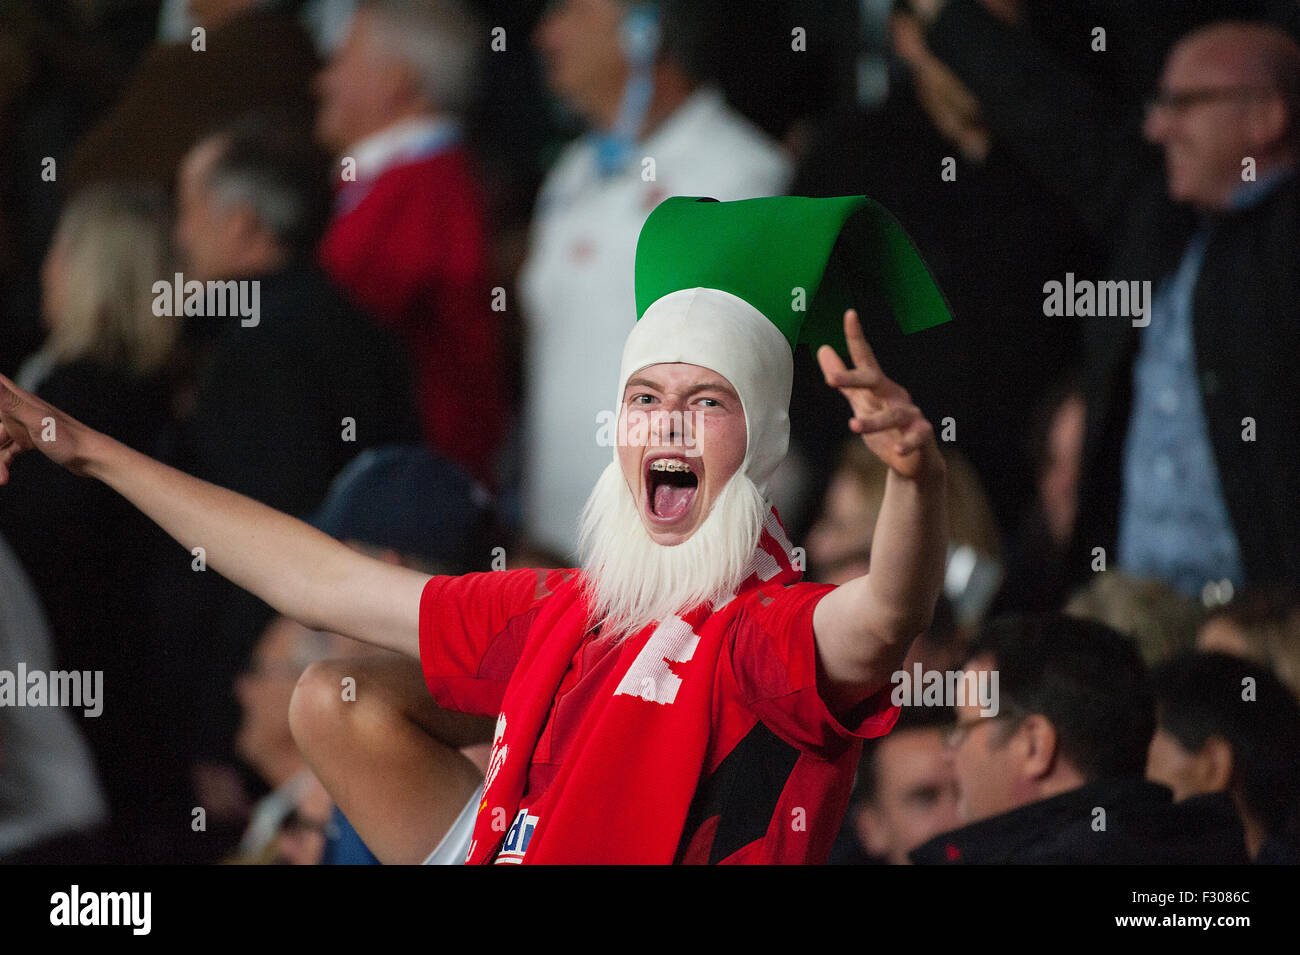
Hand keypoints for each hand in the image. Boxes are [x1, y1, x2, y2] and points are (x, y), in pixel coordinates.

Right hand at [0, 373, 94, 482]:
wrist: (93, 458)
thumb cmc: (68, 439)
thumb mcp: (33, 420)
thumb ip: (9, 401)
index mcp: (18, 398)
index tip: (0, 412)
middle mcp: (19, 408)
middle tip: (0, 465)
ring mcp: (24, 424)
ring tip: (1, 479)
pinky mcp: (30, 439)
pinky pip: (7, 450)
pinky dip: (3, 462)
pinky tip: (4, 477)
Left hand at [817, 309, 940, 480]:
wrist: (915, 458)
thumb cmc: (885, 427)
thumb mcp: (861, 401)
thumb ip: (844, 380)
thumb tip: (823, 348)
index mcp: (879, 387)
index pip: (865, 359)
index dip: (856, 337)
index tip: (849, 314)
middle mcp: (895, 396)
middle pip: (875, 381)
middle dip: (854, 378)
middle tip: (831, 379)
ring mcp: (911, 415)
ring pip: (892, 414)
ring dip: (873, 421)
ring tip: (853, 426)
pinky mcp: (922, 435)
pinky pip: (916, 437)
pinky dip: (907, 443)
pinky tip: (898, 450)